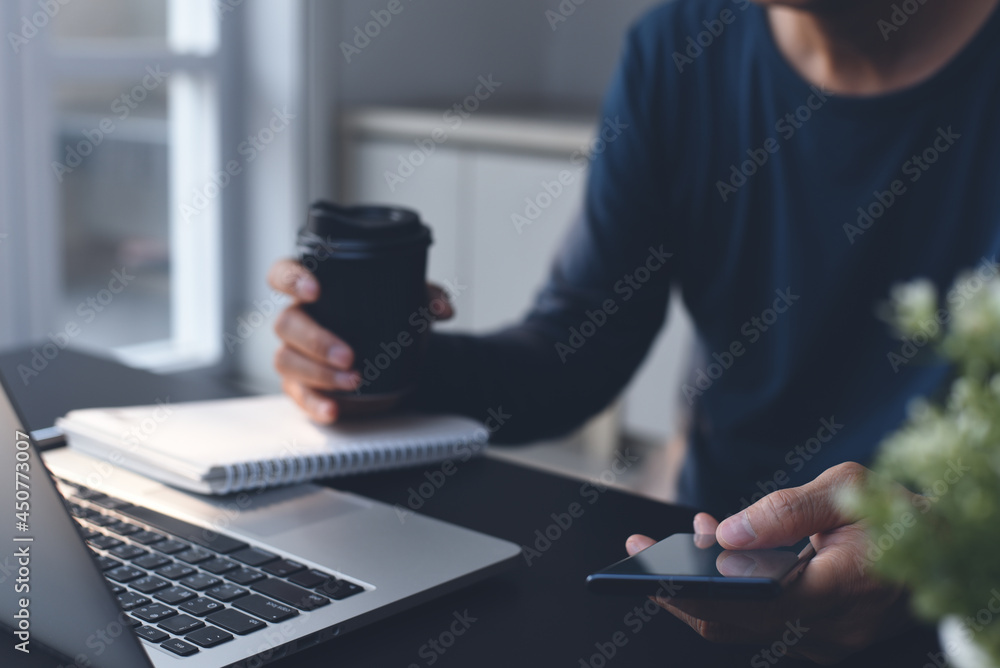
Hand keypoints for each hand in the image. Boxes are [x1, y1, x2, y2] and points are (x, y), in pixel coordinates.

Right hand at [268, 258, 453, 422]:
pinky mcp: (300, 384)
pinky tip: (333, 409)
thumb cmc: (385, 320)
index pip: (284, 274)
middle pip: (286, 324)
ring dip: (320, 373)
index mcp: (313, 289)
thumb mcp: (405, 302)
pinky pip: (298, 394)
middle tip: (348, 355)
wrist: (392, 359)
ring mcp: (294, 353)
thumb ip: (425, 297)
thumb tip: (443, 308)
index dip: (291, 279)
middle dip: (316, 341)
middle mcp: (297, 319)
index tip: (315, 290)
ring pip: (287, 360)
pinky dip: (315, 403)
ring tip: (353, 381)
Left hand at [625, 462, 912, 663]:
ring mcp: (824, 639)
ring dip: (698, 587)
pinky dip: (727, 589)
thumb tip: (727, 532)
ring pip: (743, 624)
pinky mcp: (815, 635)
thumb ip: (787, 510)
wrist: (938, 547)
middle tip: (638, 549)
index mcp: (844, 586)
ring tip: (666, 544)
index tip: (655, 568)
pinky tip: (712, 548)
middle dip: (678, 588)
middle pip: (737, 621)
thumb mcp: (847, 487)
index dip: (702, 591)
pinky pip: (759, 619)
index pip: (759, 604)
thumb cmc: (896, 511)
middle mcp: (831, 627)